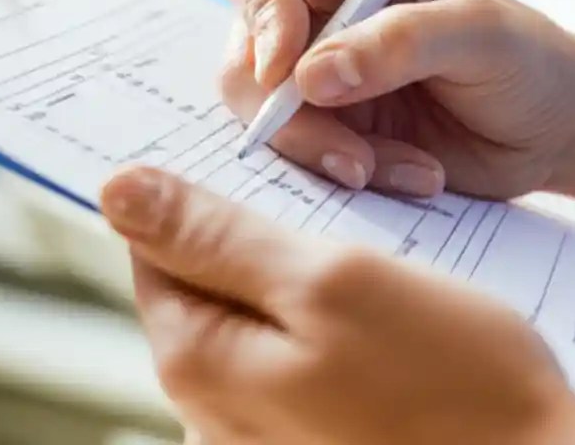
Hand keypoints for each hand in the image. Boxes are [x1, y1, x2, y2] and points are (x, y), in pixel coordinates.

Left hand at [99, 166, 574, 444]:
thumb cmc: (454, 382)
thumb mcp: (330, 282)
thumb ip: (216, 238)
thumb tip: (119, 190)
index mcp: (199, 359)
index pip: (155, 246)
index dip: (204, 189)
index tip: (265, 157)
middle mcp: (209, 410)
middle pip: (204, 284)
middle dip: (259, 234)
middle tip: (335, 204)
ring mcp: (259, 434)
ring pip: (254, 319)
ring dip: (301, 278)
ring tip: (371, 258)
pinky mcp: (308, 439)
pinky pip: (293, 359)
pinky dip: (326, 322)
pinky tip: (384, 313)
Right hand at [209, 0, 574, 200]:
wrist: (555, 130)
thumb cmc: (529, 60)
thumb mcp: (481, 36)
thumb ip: (399, 43)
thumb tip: (307, 77)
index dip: (257, 14)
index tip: (288, 73)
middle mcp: (315, 5)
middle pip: (242, 56)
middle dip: (292, 118)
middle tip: (354, 158)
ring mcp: (312, 72)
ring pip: (261, 118)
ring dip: (328, 155)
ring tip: (410, 169)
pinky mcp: (323, 127)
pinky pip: (298, 159)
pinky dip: (350, 177)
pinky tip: (414, 174)